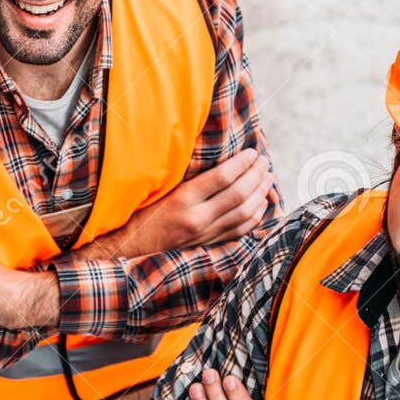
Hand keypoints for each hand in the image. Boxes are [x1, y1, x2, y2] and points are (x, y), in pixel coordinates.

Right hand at [114, 149, 274, 256]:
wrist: (131, 247)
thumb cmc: (143, 212)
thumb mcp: (162, 189)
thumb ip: (190, 179)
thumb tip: (220, 160)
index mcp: (183, 199)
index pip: (222, 177)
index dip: (242, 163)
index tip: (253, 153)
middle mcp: (197, 218)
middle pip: (239, 195)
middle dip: (256, 176)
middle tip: (264, 162)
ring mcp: (205, 234)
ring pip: (244, 213)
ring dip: (261, 194)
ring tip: (268, 178)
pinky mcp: (209, 244)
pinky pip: (240, 230)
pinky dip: (255, 215)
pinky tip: (261, 203)